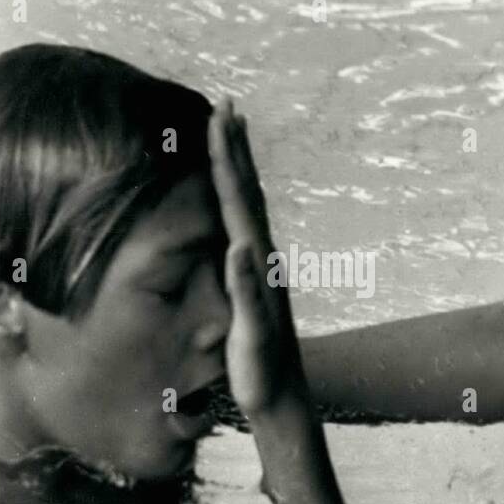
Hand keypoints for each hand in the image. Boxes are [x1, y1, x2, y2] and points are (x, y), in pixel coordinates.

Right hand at [208, 99, 305, 417]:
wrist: (284, 399)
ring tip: (232, 134)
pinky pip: (245, 225)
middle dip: (233, 148)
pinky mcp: (257, 279)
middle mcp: (263, 258)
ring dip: (238, 167)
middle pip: (246, 191)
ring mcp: (262, 267)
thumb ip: (245, 292)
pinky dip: (237, 199)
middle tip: (226, 105)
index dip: (226, 160)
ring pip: (249, 204)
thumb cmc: (261, 374)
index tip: (219, 118)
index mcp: (256, 264)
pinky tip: (233, 197)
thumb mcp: (251, 336)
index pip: (238, 200)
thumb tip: (237, 247)